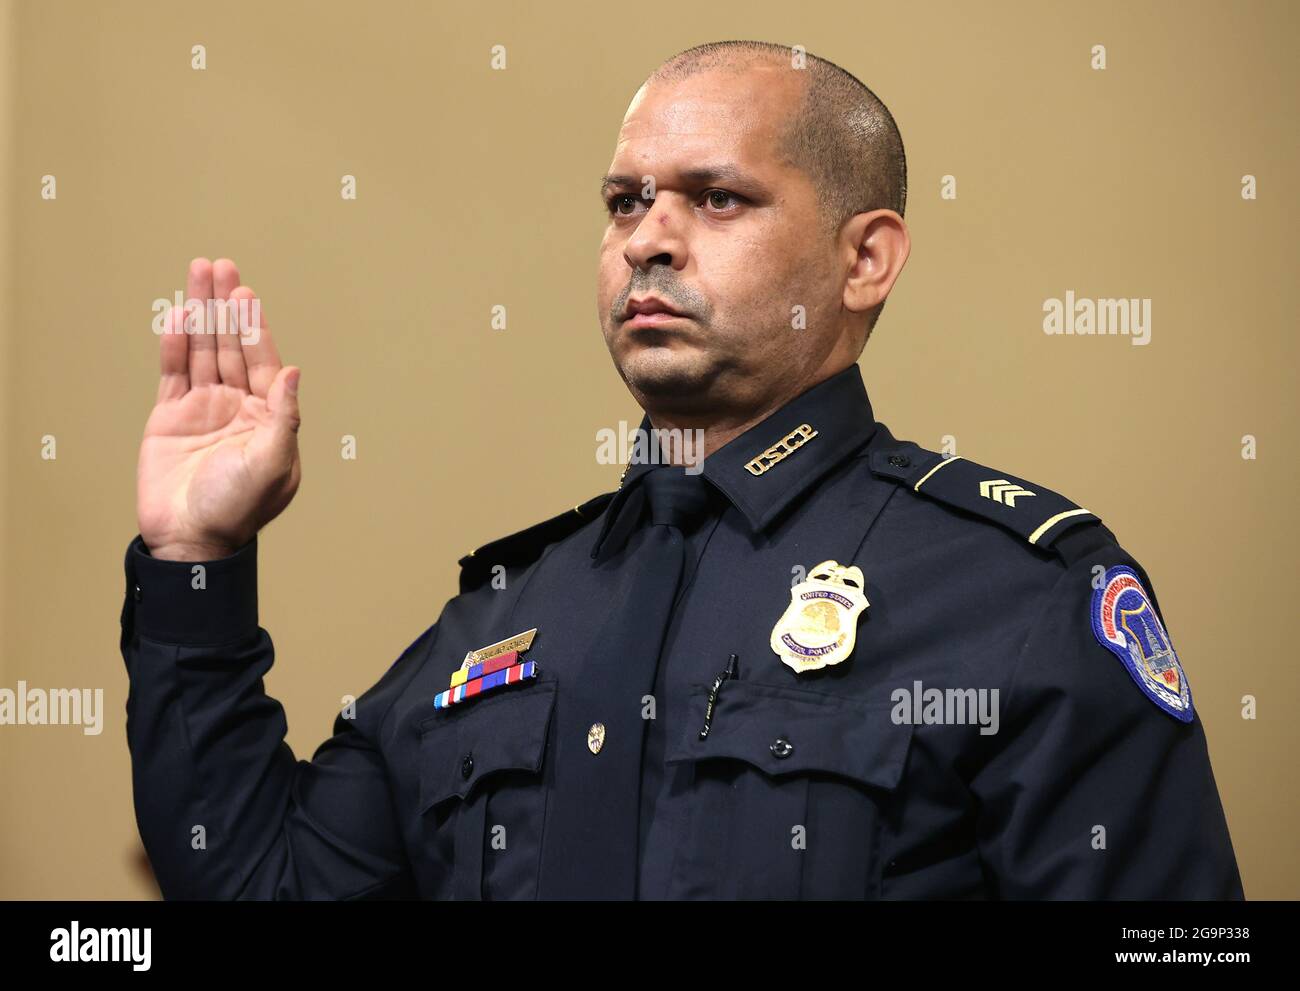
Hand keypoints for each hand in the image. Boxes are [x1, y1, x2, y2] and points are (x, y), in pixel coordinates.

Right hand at [137, 258, 301, 560]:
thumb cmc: (236, 508)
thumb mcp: (272, 463)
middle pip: (231, 346)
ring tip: (198, 274)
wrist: (189, 538)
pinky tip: (176, 315)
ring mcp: (204, 410)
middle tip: (221, 267)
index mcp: (269, 418)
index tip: (247, 293)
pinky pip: (173, 373)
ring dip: (201, 314)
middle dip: (227, 307)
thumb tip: (295, 372)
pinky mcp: (170, 418)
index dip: (254, 327)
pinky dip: (174, 344)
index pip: (263, 361)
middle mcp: (238, 408)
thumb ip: (284, 417)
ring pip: (202, 351)